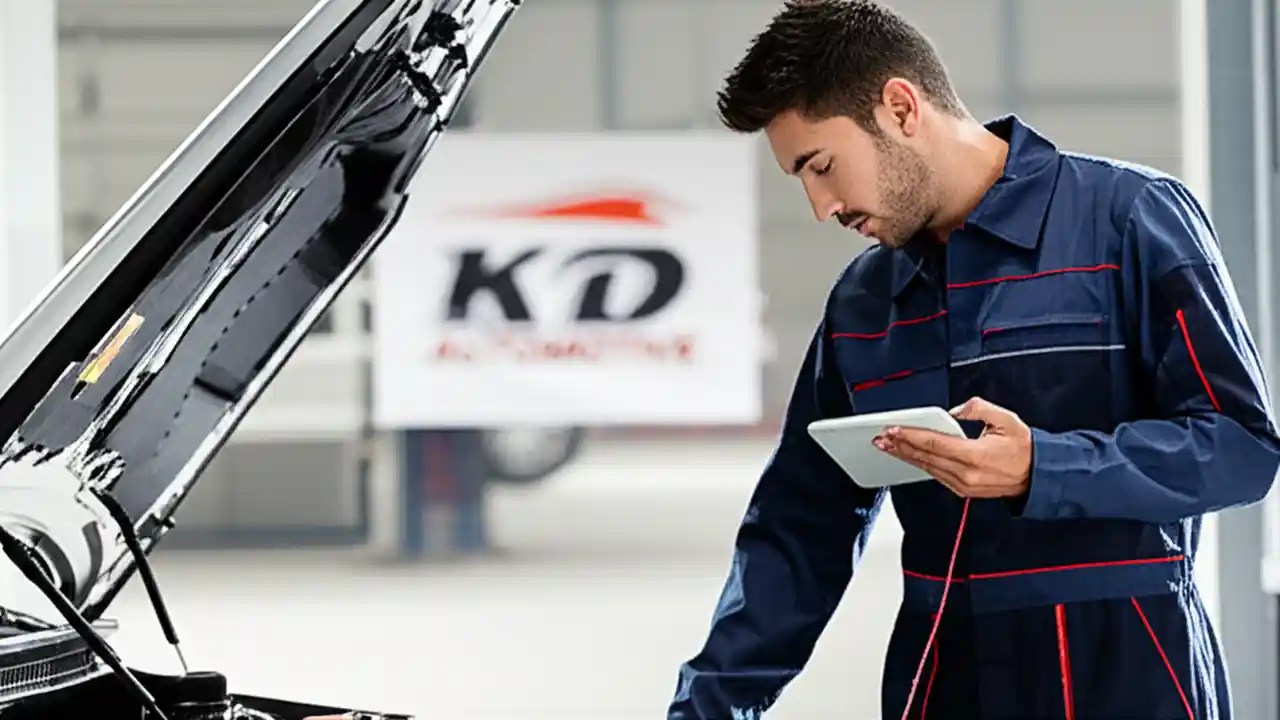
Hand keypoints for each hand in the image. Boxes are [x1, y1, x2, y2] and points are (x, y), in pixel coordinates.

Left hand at [873, 397, 1031, 498]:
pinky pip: (936, 475)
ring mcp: (964, 485)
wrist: (1037, 476)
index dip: (911, 436)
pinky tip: (909, 456)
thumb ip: (979, 409)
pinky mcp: (963, 490)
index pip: (934, 443)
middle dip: (900, 446)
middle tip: (880, 438)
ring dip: (906, 456)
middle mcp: (966, 474)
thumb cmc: (1023, 449)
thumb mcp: (1007, 420)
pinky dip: (920, 464)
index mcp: (975, 456)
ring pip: (927, 468)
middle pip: (925, 457)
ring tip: (888, 446)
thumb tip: (956, 409)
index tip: (893, 430)